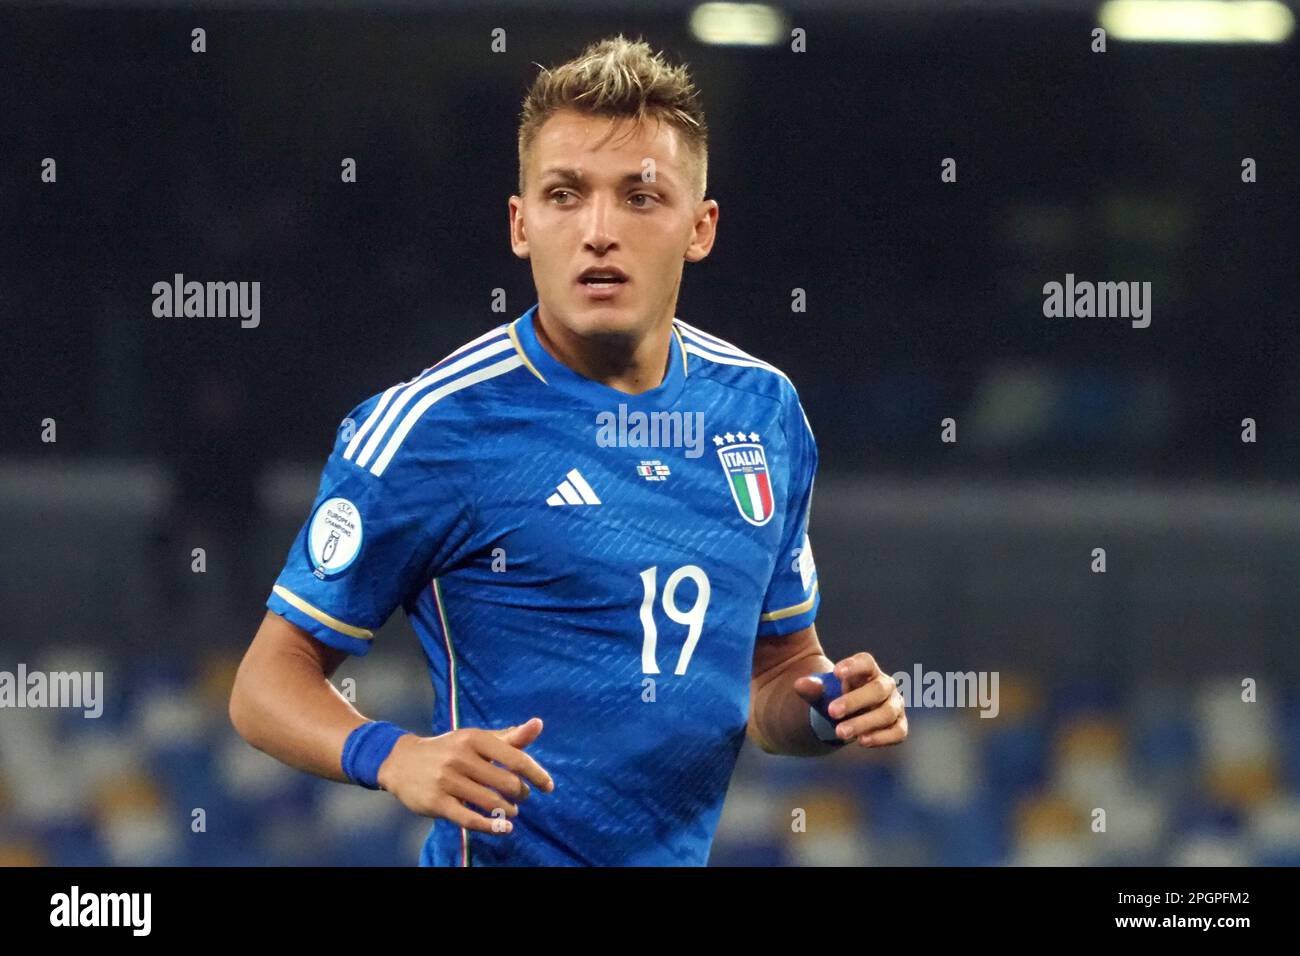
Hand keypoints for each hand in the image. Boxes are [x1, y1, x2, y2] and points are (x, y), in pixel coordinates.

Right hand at [376, 717, 554, 832]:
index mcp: (474, 738)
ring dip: (508, 810)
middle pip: (506, 782)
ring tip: (512, 811)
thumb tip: (539, 724)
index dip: (536, 774)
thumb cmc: (448, 749)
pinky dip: (492, 826)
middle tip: (521, 797)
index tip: (548, 787)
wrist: (401, 761)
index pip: (515, 757)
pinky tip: (504, 828)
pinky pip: (470, 819)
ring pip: (491, 802)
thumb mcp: (476, 739)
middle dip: (520, 793)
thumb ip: (509, 736)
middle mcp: (461, 757)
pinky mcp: (436, 803)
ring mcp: (447, 781)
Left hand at [793, 653, 907, 747]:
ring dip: (864, 723)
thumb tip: (800, 685)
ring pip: (886, 713)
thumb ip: (812, 688)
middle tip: (831, 712)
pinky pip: (897, 732)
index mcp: (867, 670)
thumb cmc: (834, 697)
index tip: (835, 672)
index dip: (853, 666)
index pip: (866, 662)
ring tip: (840, 733)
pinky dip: (881, 737)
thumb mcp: (820, 692)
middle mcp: (885, 685)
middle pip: (877, 689)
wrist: (846, 717)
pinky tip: (862, 741)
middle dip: (854, 701)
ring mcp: (894, 706)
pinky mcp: (898, 726)